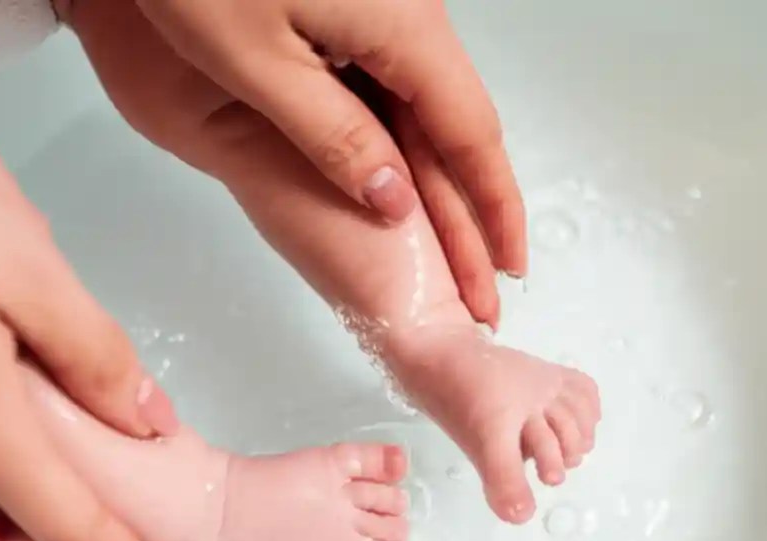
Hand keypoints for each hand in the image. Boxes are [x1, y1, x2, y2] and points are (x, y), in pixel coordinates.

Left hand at [124, 0, 526, 281]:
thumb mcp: (258, 65)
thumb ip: (332, 137)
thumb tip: (394, 203)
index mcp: (403, 30)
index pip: (470, 135)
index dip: (493, 208)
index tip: (509, 266)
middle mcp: (411, 16)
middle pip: (455, 128)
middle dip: (469, 213)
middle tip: (481, 288)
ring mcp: (387, 9)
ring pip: (426, 109)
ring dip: (436, 183)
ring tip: (447, 253)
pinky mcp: (358, 5)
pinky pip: (395, 85)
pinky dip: (404, 143)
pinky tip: (400, 182)